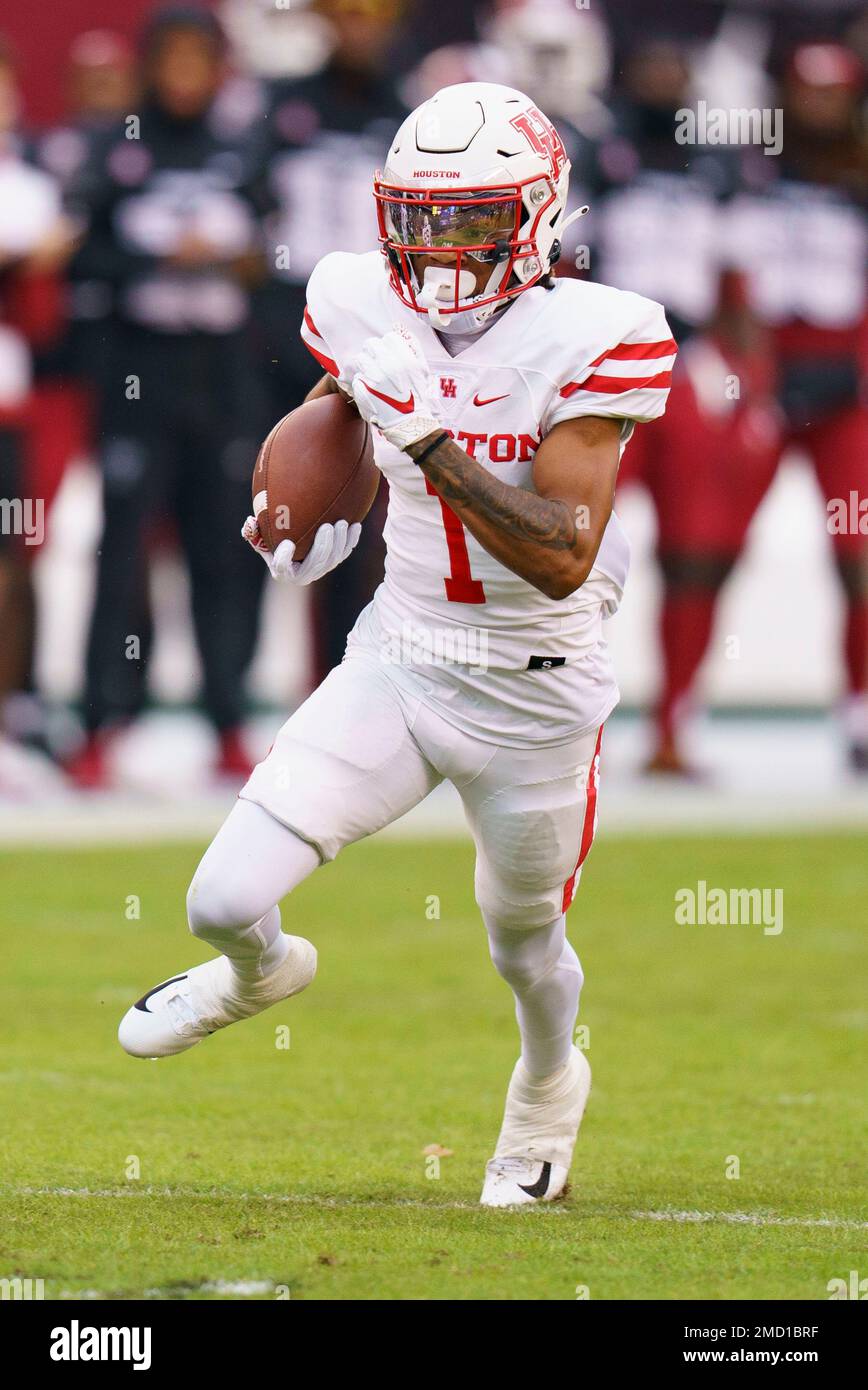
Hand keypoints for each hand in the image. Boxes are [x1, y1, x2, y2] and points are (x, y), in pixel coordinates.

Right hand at [242, 516, 360, 584]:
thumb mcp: (260, 539)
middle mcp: (303, 575)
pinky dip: (351, 540)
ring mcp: (320, 571)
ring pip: (334, 560)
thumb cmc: (274, 540)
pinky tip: (356, 525)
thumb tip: (250, 521)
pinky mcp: (333, 564)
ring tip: (342, 523)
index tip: (287, 544)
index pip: (281, 566)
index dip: (284, 557)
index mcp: (282, 570)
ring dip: (340, 542)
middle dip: (324, 546)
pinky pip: (344, 553)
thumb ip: (253, 532)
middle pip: (316, 563)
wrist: (294, 546)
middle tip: (327, 526)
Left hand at [347, 330, 441, 449]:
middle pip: (371, 345)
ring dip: (364, 366)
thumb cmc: (417, 396)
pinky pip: (355, 377)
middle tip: (377, 364)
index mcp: (404, 358)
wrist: (409, 423)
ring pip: (359, 359)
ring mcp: (373, 378)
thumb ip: (413, 346)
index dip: (388, 346)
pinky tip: (368, 390)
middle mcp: (388, 365)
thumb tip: (399, 328)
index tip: (389, 356)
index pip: (389, 338)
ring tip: (371, 377)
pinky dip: (360, 382)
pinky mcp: (362, 389)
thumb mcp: (422, 369)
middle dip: (373, 353)